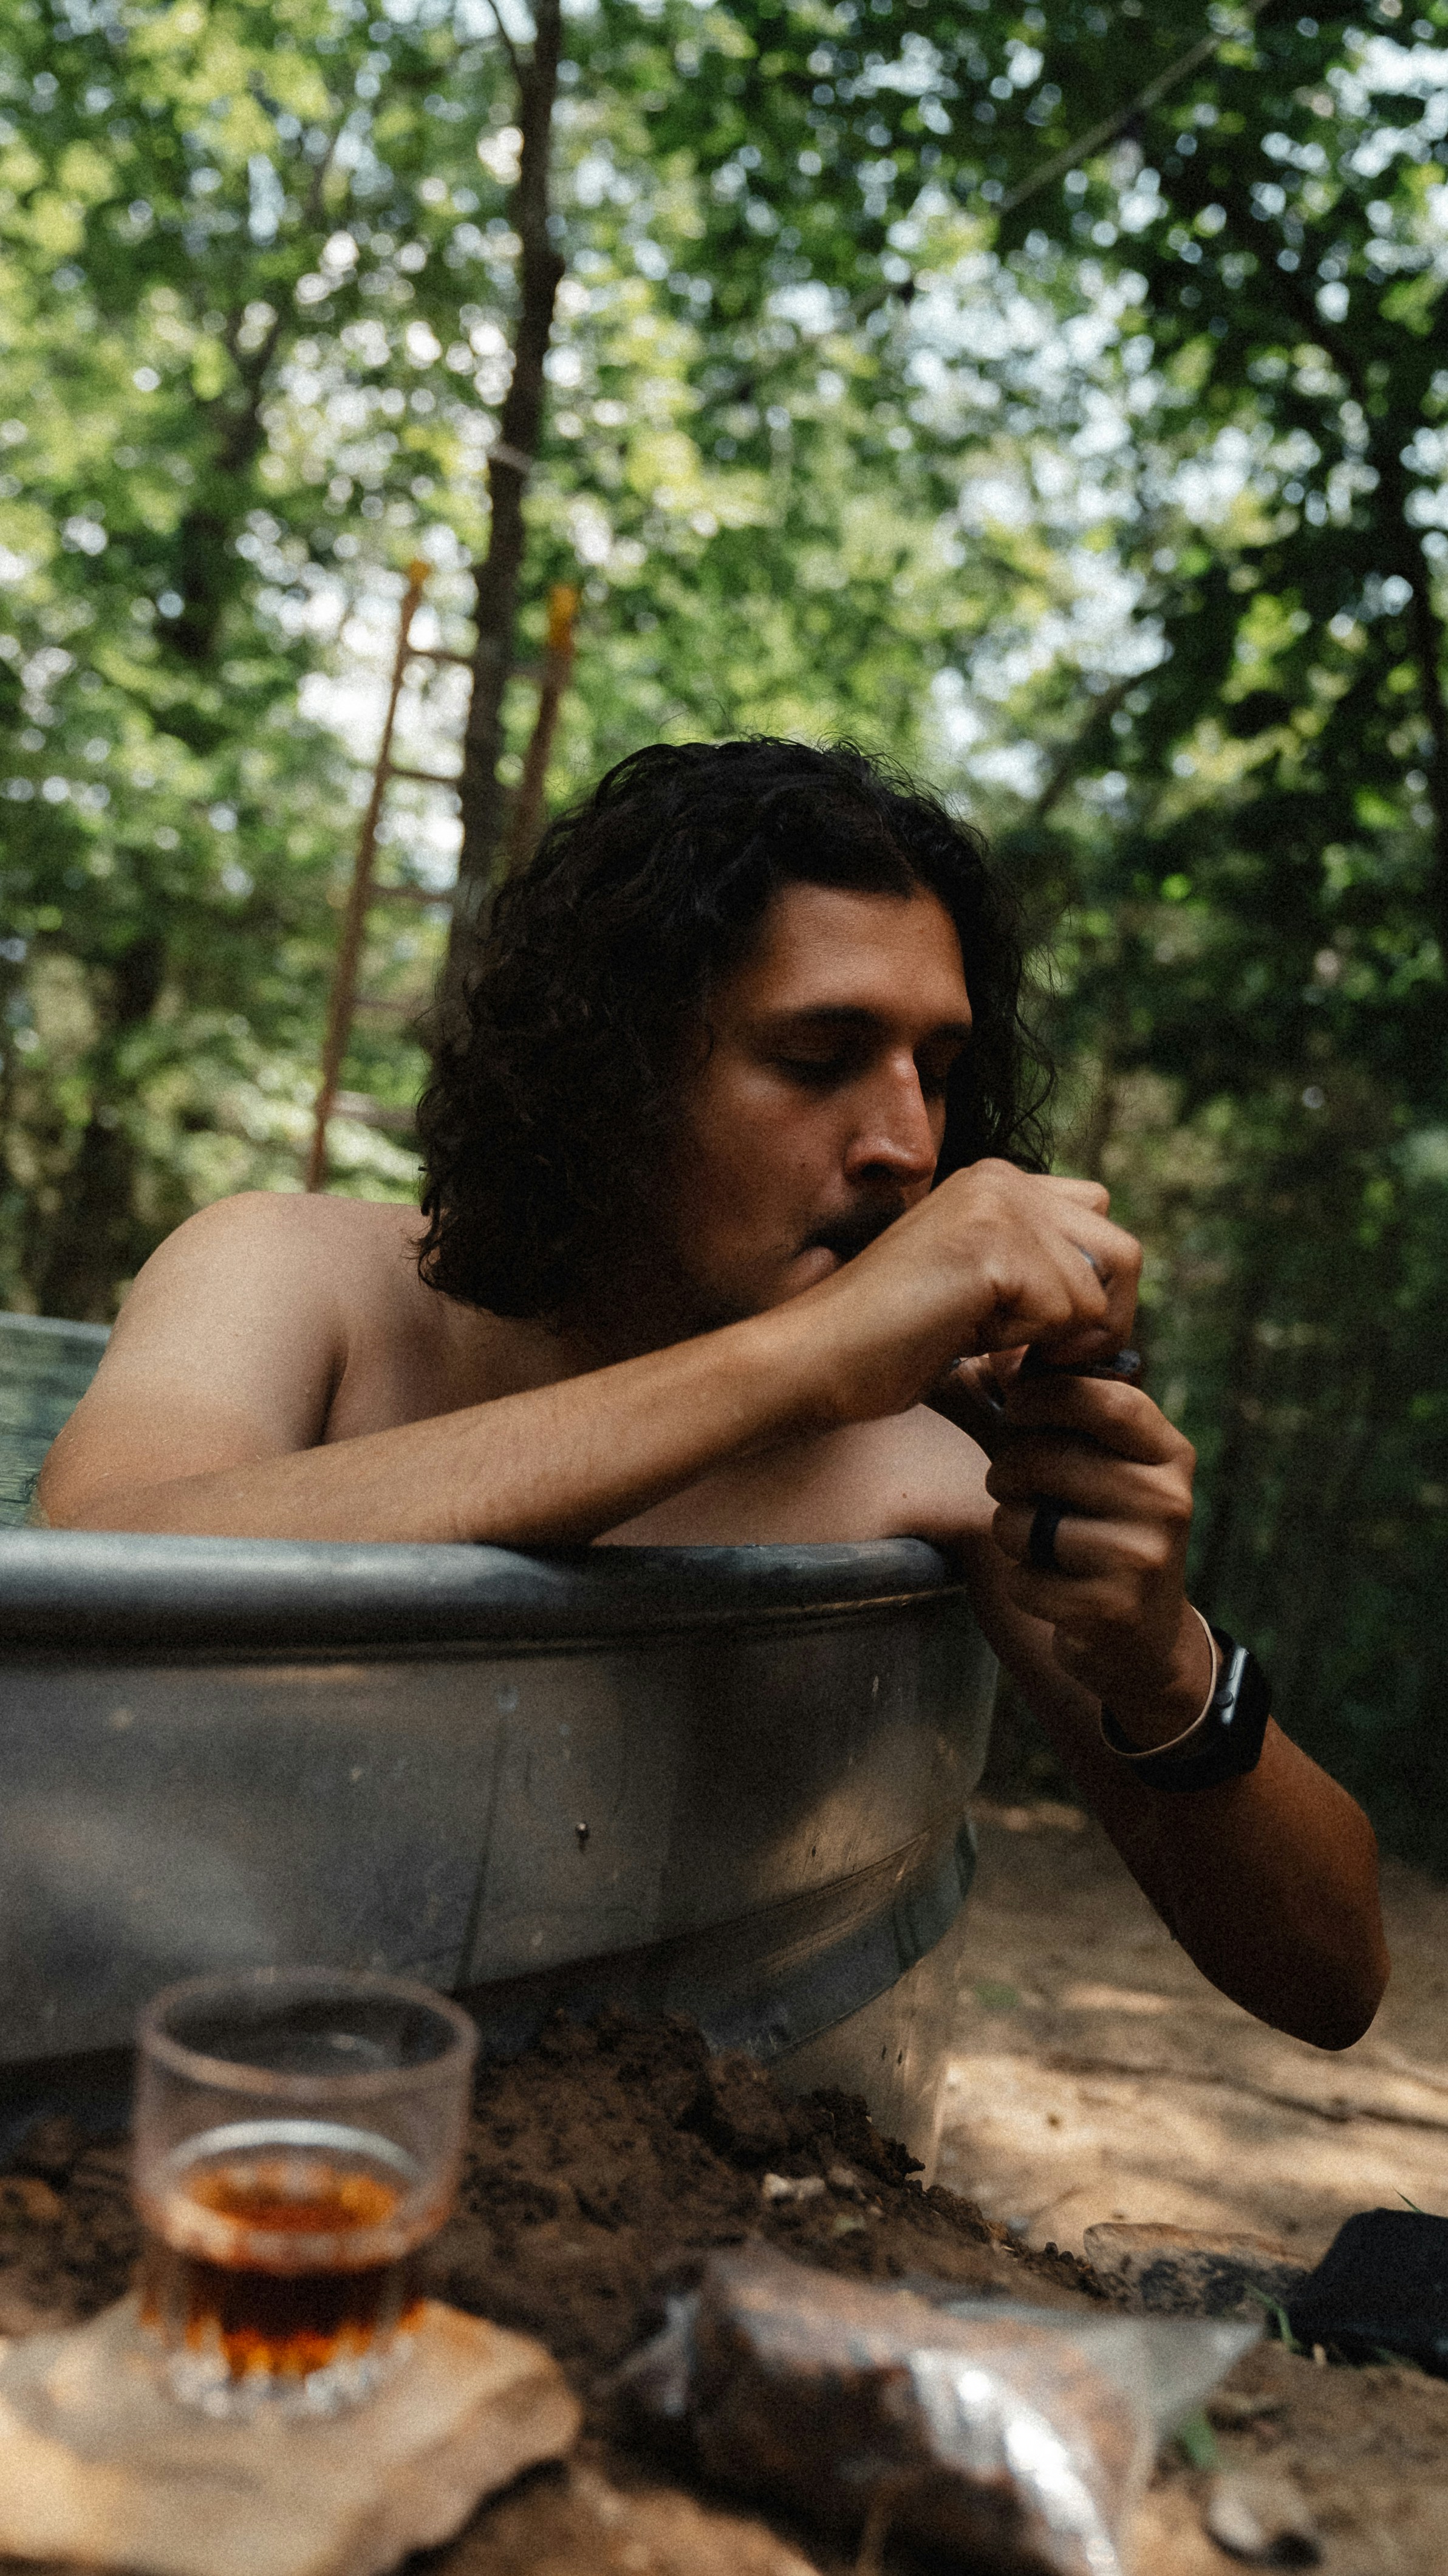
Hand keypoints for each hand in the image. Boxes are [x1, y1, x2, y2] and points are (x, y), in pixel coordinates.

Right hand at [802, 1161, 1142, 1424]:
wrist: (816, 1357)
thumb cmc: (889, 1342)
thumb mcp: (978, 1290)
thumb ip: (1036, 1270)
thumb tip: (1114, 1304)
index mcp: (995, 1180)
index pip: (1101, 1222)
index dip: (1090, 1288)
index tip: (1041, 1335)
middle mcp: (1002, 1178)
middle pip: (1121, 1251)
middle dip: (1098, 1320)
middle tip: (1039, 1358)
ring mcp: (998, 1206)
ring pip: (1100, 1290)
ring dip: (1056, 1338)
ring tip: (990, 1345)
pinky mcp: (994, 1246)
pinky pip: (1070, 1313)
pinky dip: (1029, 1346)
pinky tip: (970, 1341)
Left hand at [984, 1368, 1208, 1737]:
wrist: (1141, 1639)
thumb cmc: (1098, 1530)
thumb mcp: (1089, 1466)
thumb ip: (1040, 1414)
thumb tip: (981, 1355)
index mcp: (1168, 1453)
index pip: (1106, 1400)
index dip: (1044, 1395)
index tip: (1013, 1407)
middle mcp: (1167, 1500)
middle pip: (1046, 1459)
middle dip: (1008, 1474)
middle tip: (1015, 1489)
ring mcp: (1145, 1557)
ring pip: (1026, 1522)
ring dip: (1012, 1534)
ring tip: (1043, 1545)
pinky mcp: (1114, 1610)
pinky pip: (1024, 1580)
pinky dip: (1022, 1585)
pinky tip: (1055, 1592)